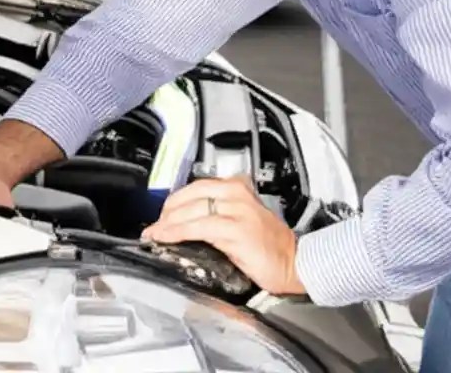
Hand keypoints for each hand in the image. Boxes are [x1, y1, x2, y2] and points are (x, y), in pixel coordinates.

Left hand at [141, 176, 305, 296]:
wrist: (296, 263)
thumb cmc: (270, 245)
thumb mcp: (242, 217)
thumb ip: (219, 210)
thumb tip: (185, 218)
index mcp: (238, 187)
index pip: (196, 186)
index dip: (175, 200)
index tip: (162, 214)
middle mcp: (237, 194)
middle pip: (190, 195)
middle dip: (168, 211)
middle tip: (157, 226)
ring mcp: (237, 211)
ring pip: (191, 210)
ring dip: (167, 223)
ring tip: (155, 234)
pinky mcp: (236, 230)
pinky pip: (198, 227)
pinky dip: (176, 232)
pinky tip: (164, 237)